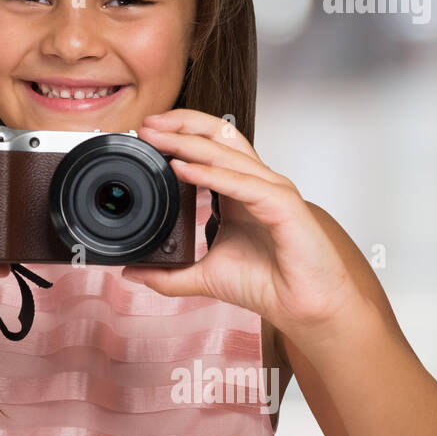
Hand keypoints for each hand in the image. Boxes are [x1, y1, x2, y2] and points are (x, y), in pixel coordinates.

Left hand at [121, 109, 361, 341]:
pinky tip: (182, 168)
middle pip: (220, 136)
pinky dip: (211, 173)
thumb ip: (168, 274)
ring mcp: (272, 191)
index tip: (147, 132)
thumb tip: (132, 272)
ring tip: (157, 137)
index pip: (212, 144)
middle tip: (146, 125)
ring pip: (229, 153)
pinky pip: (243, 184)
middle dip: (181, 125)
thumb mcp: (204, 276)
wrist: (304, 310)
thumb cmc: (268, 285)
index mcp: (240, 191)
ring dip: (188, 143)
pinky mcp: (284, 207)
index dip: (181, 132)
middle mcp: (256, 184)